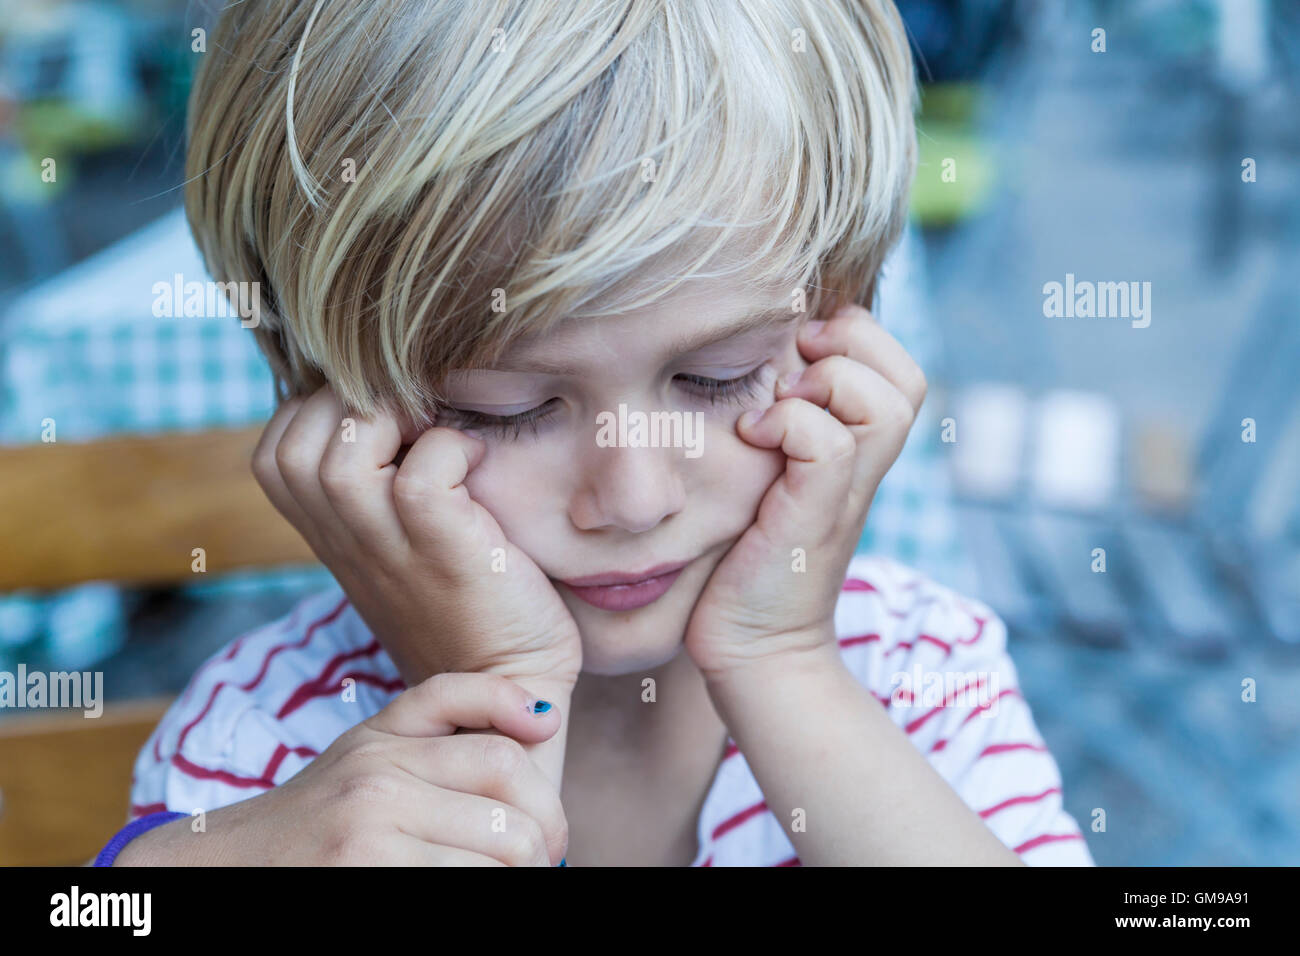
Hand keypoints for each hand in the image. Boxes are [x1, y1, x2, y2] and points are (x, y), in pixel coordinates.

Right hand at [114, 673, 568, 865]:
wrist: (227, 866)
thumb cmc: (318, 808)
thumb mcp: (374, 739)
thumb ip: (452, 709)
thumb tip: (548, 715)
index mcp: (388, 741)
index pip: (504, 759)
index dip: (545, 800)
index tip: (550, 828)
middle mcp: (379, 784)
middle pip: (510, 814)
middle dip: (541, 847)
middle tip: (540, 865)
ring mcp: (369, 840)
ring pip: (496, 859)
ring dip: (515, 876)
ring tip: (504, 879)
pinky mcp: (365, 882)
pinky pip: (461, 886)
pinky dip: (479, 891)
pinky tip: (468, 888)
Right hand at [252, 385, 581, 687]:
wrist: (508, 685)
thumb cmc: (472, 602)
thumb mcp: (404, 542)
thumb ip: (382, 489)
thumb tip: (400, 401)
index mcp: (332, 537)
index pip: (276, 451)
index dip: (320, 411)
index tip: (382, 414)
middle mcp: (346, 543)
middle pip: (290, 447)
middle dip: (349, 403)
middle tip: (413, 411)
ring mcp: (389, 551)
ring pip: (341, 457)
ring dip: (392, 418)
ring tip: (436, 427)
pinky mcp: (442, 552)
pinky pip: (422, 475)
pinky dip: (452, 447)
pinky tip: (478, 459)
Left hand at [684, 302, 926, 678]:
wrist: (754, 651)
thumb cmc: (746, 563)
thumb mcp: (769, 480)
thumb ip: (779, 428)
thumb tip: (753, 367)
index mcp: (856, 455)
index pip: (898, 369)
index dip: (858, 336)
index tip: (798, 351)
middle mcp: (862, 471)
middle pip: (907, 377)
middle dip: (851, 346)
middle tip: (793, 370)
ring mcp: (845, 496)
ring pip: (885, 403)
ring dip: (826, 383)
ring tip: (776, 405)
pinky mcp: (813, 518)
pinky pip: (828, 444)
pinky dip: (790, 424)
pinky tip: (752, 437)